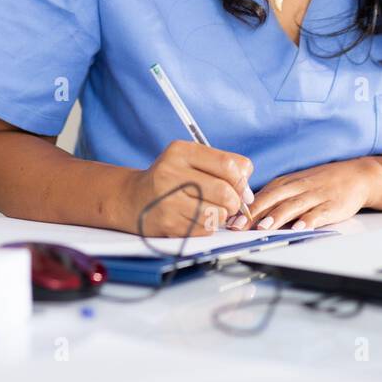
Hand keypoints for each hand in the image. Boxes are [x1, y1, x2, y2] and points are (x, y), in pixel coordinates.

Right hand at [122, 141, 254, 237]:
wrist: (133, 199)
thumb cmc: (170, 179)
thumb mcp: (191, 160)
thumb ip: (223, 166)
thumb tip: (248, 192)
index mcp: (180, 152)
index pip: (228, 165)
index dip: (242, 180)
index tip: (242, 188)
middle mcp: (171, 173)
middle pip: (224, 191)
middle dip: (234, 201)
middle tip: (230, 203)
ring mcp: (168, 200)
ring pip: (217, 213)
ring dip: (222, 215)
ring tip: (212, 210)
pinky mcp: (168, 224)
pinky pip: (205, 229)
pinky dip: (208, 226)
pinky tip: (197, 218)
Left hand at [243, 157, 381, 230]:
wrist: (356, 175)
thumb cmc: (321, 182)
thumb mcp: (295, 185)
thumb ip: (275, 199)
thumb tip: (248, 215)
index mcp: (286, 183)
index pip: (261, 195)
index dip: (244, 208)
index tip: (229, 220)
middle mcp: (298, 187)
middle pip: (273, 199)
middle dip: (254, 213)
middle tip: (239, 226)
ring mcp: (315, 196)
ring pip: (292, 206)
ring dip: (277, 217)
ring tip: (263, 228)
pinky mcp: (331, 206)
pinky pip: (318, 214)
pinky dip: (308, 221)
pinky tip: (299, 229)